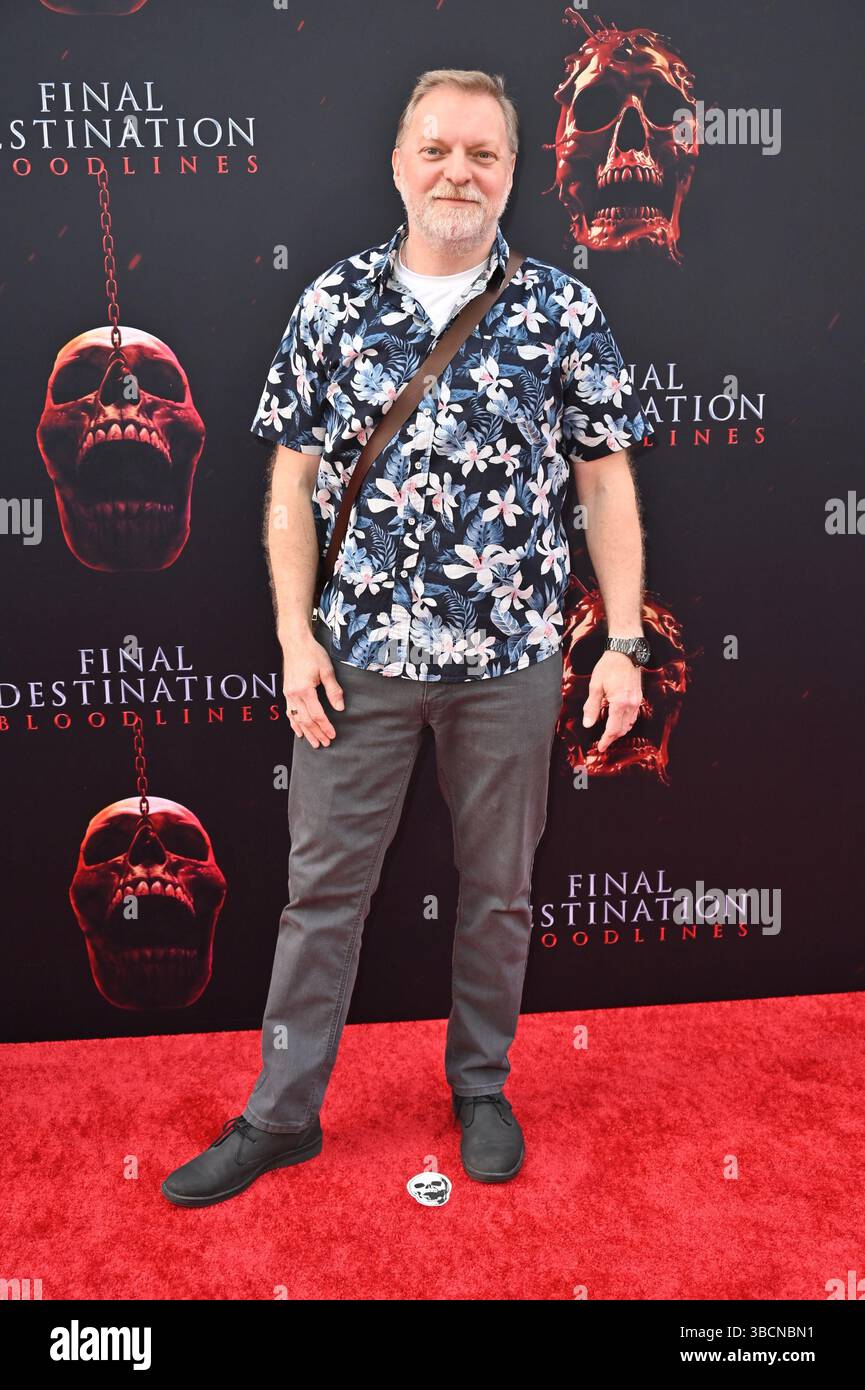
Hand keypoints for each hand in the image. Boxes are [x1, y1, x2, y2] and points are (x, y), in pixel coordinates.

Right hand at [281, 629, 344, 747]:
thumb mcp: (327, 670)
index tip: (333, 735)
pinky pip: (288, 712)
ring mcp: (288, 693)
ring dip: (305, 732)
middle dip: (316, 733)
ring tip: (314, 743)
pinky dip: (293, 723)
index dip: (326, 726)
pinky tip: (298, 731)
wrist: (295, 642)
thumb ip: (333, 690)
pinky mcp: (286, 691)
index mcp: (305, 689)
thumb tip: (339, 708)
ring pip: (296, 718)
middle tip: (325, 744)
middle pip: (306, 720)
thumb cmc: (312, 653)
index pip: (317, 714)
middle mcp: (294, 694)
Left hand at [582, 651, 643, 753]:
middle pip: (622, 729)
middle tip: (603, 743)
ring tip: (609, 734)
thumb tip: (588, 724)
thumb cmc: (609, 666)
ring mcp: (637, 701)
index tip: (601, 748)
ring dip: (620, 731)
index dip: (606, 740)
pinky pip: (634, 716)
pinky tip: (619, 721)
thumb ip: (591, 707)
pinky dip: (626, 722)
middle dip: (612, 738)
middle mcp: (631, 704)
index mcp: (620, 703)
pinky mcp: (638, 697)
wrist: (625, 652)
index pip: (613, 729)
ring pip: (630, 724)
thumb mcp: (595, 686)